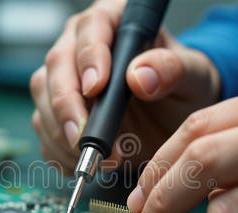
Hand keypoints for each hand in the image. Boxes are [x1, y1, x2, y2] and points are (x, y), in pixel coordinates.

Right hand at [30, 0, 219, 174]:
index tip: (96, 88)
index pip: (91, 29)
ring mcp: (65, 79)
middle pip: (58, 65)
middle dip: (67, 106)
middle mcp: (80, 45)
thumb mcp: (192, 75)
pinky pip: (46, 130)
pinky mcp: (58, 111)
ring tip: (98, 159)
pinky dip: (60, 153)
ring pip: (44, 99)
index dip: (89, 58)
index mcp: (113, 21)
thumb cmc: (184, 86)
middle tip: (84, 137)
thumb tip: (139, 76)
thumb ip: (171, 69)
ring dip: (63, 134)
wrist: (176, 117)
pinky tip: (83, 165)